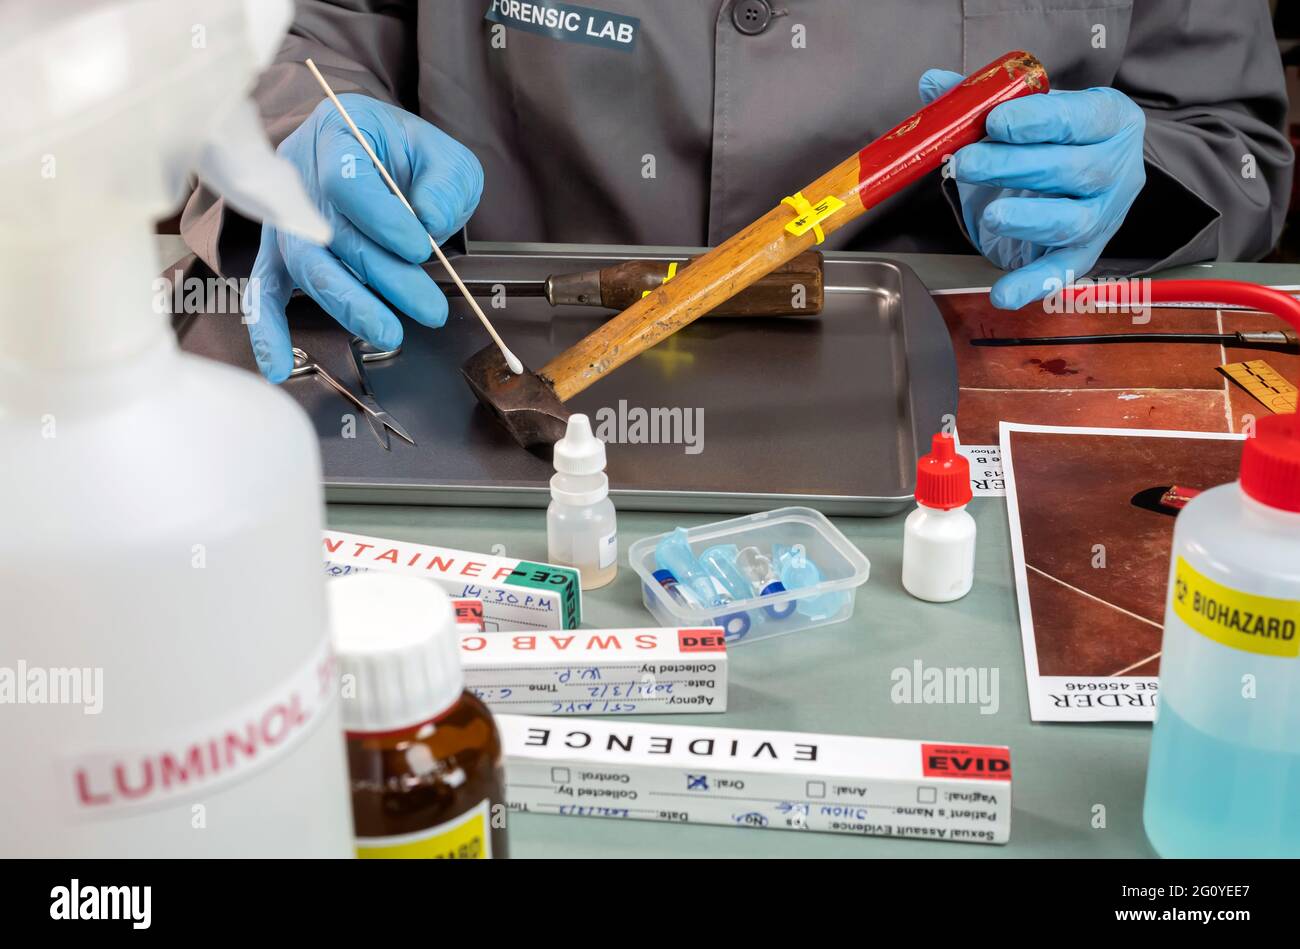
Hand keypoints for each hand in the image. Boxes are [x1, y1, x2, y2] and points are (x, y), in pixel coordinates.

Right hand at [244, 94, 482, 381]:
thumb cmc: (408, 156)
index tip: (420, 247)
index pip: (346, 180)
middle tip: (429, 309)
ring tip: (390, 334)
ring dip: (349, 305)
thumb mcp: (443, 156)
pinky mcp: (280, 253)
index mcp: (338, 134)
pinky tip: (281, 365)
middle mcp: (298, 174)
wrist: (379, 155)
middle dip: (382, 277)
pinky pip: (265, 291)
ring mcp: (285, 217)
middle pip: (328, 233)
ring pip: (305, 266)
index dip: (382, 218)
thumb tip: (428, 220)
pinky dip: (269, 330)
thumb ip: (444, 185)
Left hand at [919, 70, 1145, 309]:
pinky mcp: (1086, 252)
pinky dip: (1032, 284)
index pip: (1079, 117)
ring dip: (1028, 219)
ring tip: (992, 216)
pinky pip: (1062, 272)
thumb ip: (985, 98)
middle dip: (1014, 166)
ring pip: (1072, 220)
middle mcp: (1116, 169)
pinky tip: (1003, 294)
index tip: (995, 121)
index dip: (1037, 120)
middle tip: (966, 163)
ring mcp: (1104, 214)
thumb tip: (934, 84)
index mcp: (1108, 121)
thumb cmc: (1060, 138)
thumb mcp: (1034, 111)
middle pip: (1071, 170)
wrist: (1096, 173)